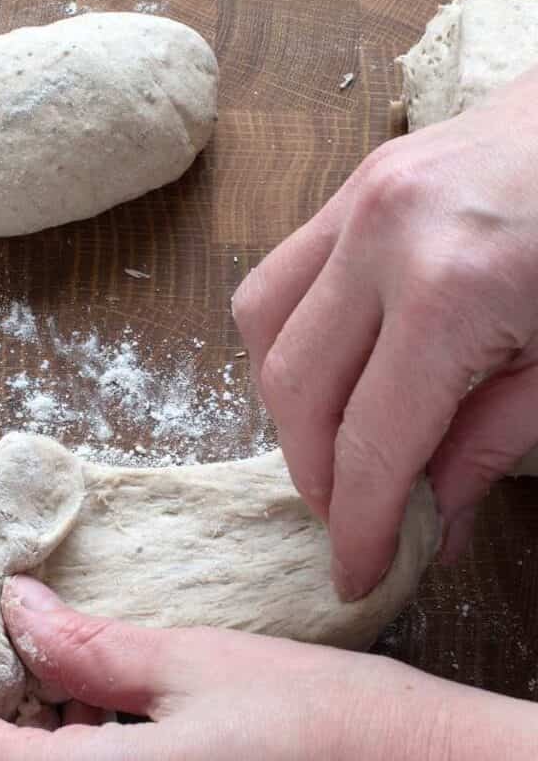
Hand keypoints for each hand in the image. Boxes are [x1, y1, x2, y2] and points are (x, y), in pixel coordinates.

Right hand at [232, 66, 537, 600]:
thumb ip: (496, 444)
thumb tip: (433, 522)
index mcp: (456, 290)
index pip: (372, 442)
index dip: (358, 524)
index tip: (354, 574)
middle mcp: (383, 239)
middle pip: (296, 391)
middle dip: (315, 474)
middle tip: (352, 515)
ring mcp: (359, 201)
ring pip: (264, 332)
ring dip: (287, 406)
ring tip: (335, 443)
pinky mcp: (355, 186)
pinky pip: (279, 280)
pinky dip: (288, 341)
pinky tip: (332, 368)